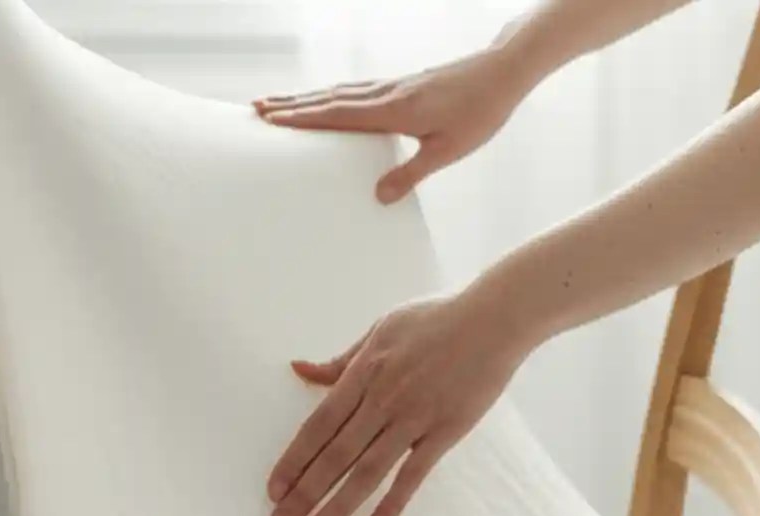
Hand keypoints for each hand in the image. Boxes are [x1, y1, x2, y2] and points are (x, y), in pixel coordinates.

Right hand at [252, 35, 534, 203]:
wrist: (503, 71)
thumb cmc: (480, 112)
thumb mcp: (448, 150)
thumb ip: (412, 173)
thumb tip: (379, 198)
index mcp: (394, 110)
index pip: (337, 115)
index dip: (302, 118)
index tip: (270, 120)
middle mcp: (387, 94)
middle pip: (329, 99)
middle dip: (292, 105)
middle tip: (256, 108)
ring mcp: (393, 86)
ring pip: (340, 91)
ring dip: (307, 98)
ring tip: (278, 102)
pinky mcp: (402, 84)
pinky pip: (356, 89)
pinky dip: (332, 94)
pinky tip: (326, 99)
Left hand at [266, 288, 535, 515]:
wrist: (493, 320)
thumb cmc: (434, 320)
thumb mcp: (379, 330)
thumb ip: (340, 361)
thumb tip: (298, 368)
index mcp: (363, 373)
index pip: (317, 426)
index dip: (293, 461)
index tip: (272, 491)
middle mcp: (383, 400)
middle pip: (335, 457)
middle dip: (303, 496)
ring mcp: (414, 418)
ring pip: (367, 472)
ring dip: (337, 508)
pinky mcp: (445, 431)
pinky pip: (414, 474)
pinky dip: (393, 502)